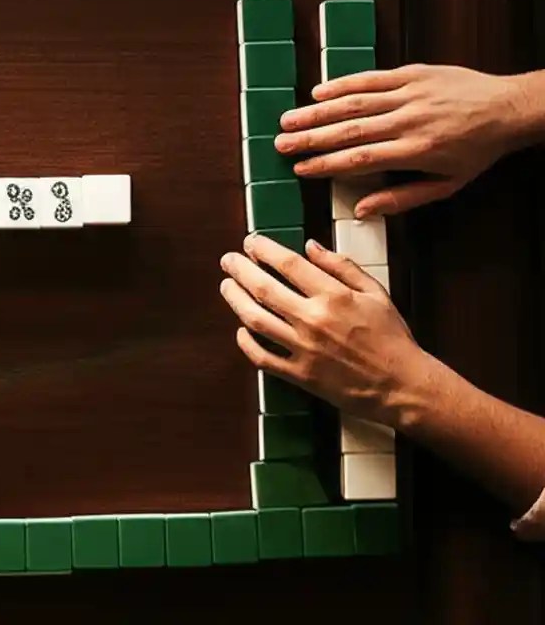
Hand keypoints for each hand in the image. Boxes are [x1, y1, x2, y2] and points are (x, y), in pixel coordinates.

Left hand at [218, 233, 428, 426]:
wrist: (402, 385)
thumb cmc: (391, 338)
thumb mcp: (375, 292)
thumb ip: (341, 266)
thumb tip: (311, 246)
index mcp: (334, 296)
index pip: (288, 264)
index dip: (264, 249)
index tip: (250, 242)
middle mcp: (314, 320)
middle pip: (264, 288)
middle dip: (240, 270)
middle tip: (227, 260)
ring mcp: (303, 349)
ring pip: (255, 320)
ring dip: (235, 300)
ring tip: (226, 287)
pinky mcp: (299, 375)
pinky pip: (262, 357)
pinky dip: (246, 343)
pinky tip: (241, 330)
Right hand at [273, 64, 531, 216]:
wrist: (509, 108)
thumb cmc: (478, 150)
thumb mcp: (446, 185)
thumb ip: (402, 198)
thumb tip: (361, 209)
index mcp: (415, 151)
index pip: (360, 159)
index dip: (326, 164)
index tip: (301, 169)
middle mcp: (408, 121)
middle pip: (349, 131)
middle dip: (310, 139)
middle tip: (281, 146)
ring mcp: (409, 94)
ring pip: (354, 103)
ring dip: (317, 112)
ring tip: (288, 120)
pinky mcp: (413, 73)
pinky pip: (372, 78)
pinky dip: (343, 84)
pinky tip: (319, 92)